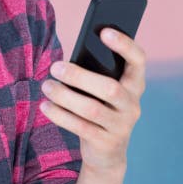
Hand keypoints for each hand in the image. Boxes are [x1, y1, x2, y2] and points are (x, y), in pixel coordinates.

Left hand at [39, 27, 145, 175]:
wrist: (106, 151)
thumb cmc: (98, 107)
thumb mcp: (98, 90)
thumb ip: (92, 73)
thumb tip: (65, 61)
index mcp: (133, 85)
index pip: (138, 61)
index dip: (125, 45)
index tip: (104, 31)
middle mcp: (133, 105)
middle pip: (110, 88)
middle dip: (79, 76)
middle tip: (55, 67)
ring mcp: (122, 125)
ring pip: (92, 109)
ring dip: (64, 96)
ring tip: (46, 86)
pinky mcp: (107, 143)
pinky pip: (81, 127)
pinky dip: (60, 115)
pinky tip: (45, 106)